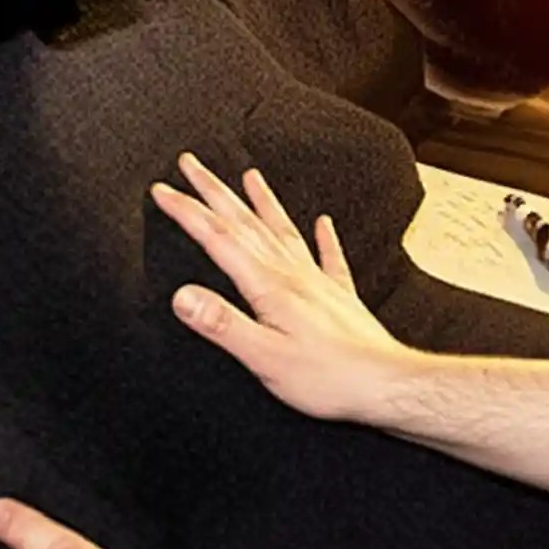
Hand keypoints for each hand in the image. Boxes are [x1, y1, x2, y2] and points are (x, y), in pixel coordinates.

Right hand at [150, 152, 414, 420]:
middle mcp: (294, 275)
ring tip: (249, 176)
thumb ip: (222, 324)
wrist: (386, 384)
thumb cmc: (327, 378)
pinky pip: (330, 257)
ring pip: (283, 230)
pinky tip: (323, 223)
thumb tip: (182, 296)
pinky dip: (323, 237)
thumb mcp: (264, 357)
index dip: (187, 212)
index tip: (162, 189)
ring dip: (262, 202)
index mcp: (270, 287)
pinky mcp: (340, 298)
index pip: (219, 240)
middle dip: (215, 192)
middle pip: (246, 223)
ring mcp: (319, 283)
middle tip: (191, 164)